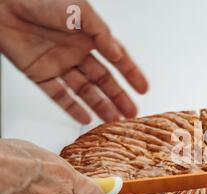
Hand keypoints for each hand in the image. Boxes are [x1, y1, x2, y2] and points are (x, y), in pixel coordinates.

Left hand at [0, 0, 147, 123]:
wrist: (2, 3)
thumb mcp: (78, 10)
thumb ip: (100, 32)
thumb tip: (117, 54)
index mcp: (89, 36)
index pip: (116, 59)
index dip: (131, 74)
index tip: (143, 89)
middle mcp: (76, 52)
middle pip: (103, 80)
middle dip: (119, 97)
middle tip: (132, 112)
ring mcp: (59, 65)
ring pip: (85, 91)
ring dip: (100, 106)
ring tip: (114, 120)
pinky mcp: (39, 75)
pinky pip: (59, 95)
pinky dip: (72, 108)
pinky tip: (85, 118)